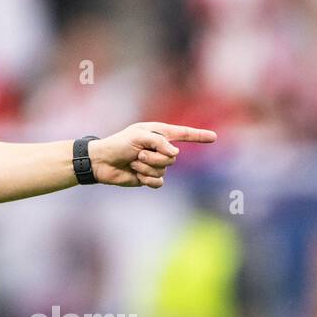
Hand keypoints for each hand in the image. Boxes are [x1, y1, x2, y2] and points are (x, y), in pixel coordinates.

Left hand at [89, 122, 216, 187]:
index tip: (214, 137)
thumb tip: (175, 154)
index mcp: (158, 134)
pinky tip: (136, 175)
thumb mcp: (138, 136)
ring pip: (164, 170)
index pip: (184, 134)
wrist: (102, 162)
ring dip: (146, 167)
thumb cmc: (118, 144)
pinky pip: (158, 182)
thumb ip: (159, 142)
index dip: (199, 136)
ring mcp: (155, 164)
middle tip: (137, 154)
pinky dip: (146, 178)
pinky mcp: (149, 178)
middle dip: (154, 157)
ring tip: (133, 162)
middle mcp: (159, 149)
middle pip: (172, 158)